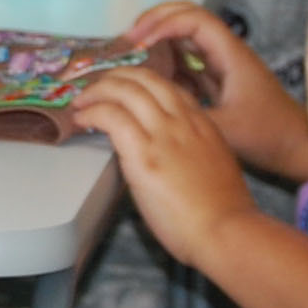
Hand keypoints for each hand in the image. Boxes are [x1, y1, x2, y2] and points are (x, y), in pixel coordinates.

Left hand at [73, 66, 259, 273]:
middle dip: (115, 77)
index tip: (123, 90)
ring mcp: (163, 134)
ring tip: (82, 102)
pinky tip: (81, 119)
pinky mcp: (144, 153)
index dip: (140, 83)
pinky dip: (92, 112)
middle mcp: (182, 120)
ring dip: (97, 90)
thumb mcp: (215, 164)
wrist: (225, 230)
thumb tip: (169, 153)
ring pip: (125, 90)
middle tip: (97, 88)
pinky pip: (112, 116)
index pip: (168, 87)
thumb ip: (192, 149)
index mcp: (202, 123)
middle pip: (144, 78)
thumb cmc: (222, 210)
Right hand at [125, 1, 307, 177]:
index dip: (163, 24)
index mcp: (231, 54)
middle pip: (186, 16)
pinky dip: (165, 61)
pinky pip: (187, 60)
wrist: (298, 150)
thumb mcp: (223, 128)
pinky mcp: (218, 81)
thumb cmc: (267, 136)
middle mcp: (225, 52)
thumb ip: (184, 113)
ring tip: (131, 55)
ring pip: (184, 37)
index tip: (139, 42)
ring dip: (158, 40)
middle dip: (155, 21)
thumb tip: (145, 106)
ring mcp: (222, 65)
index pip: (193, 19)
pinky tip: (148, 77)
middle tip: (127, 40)